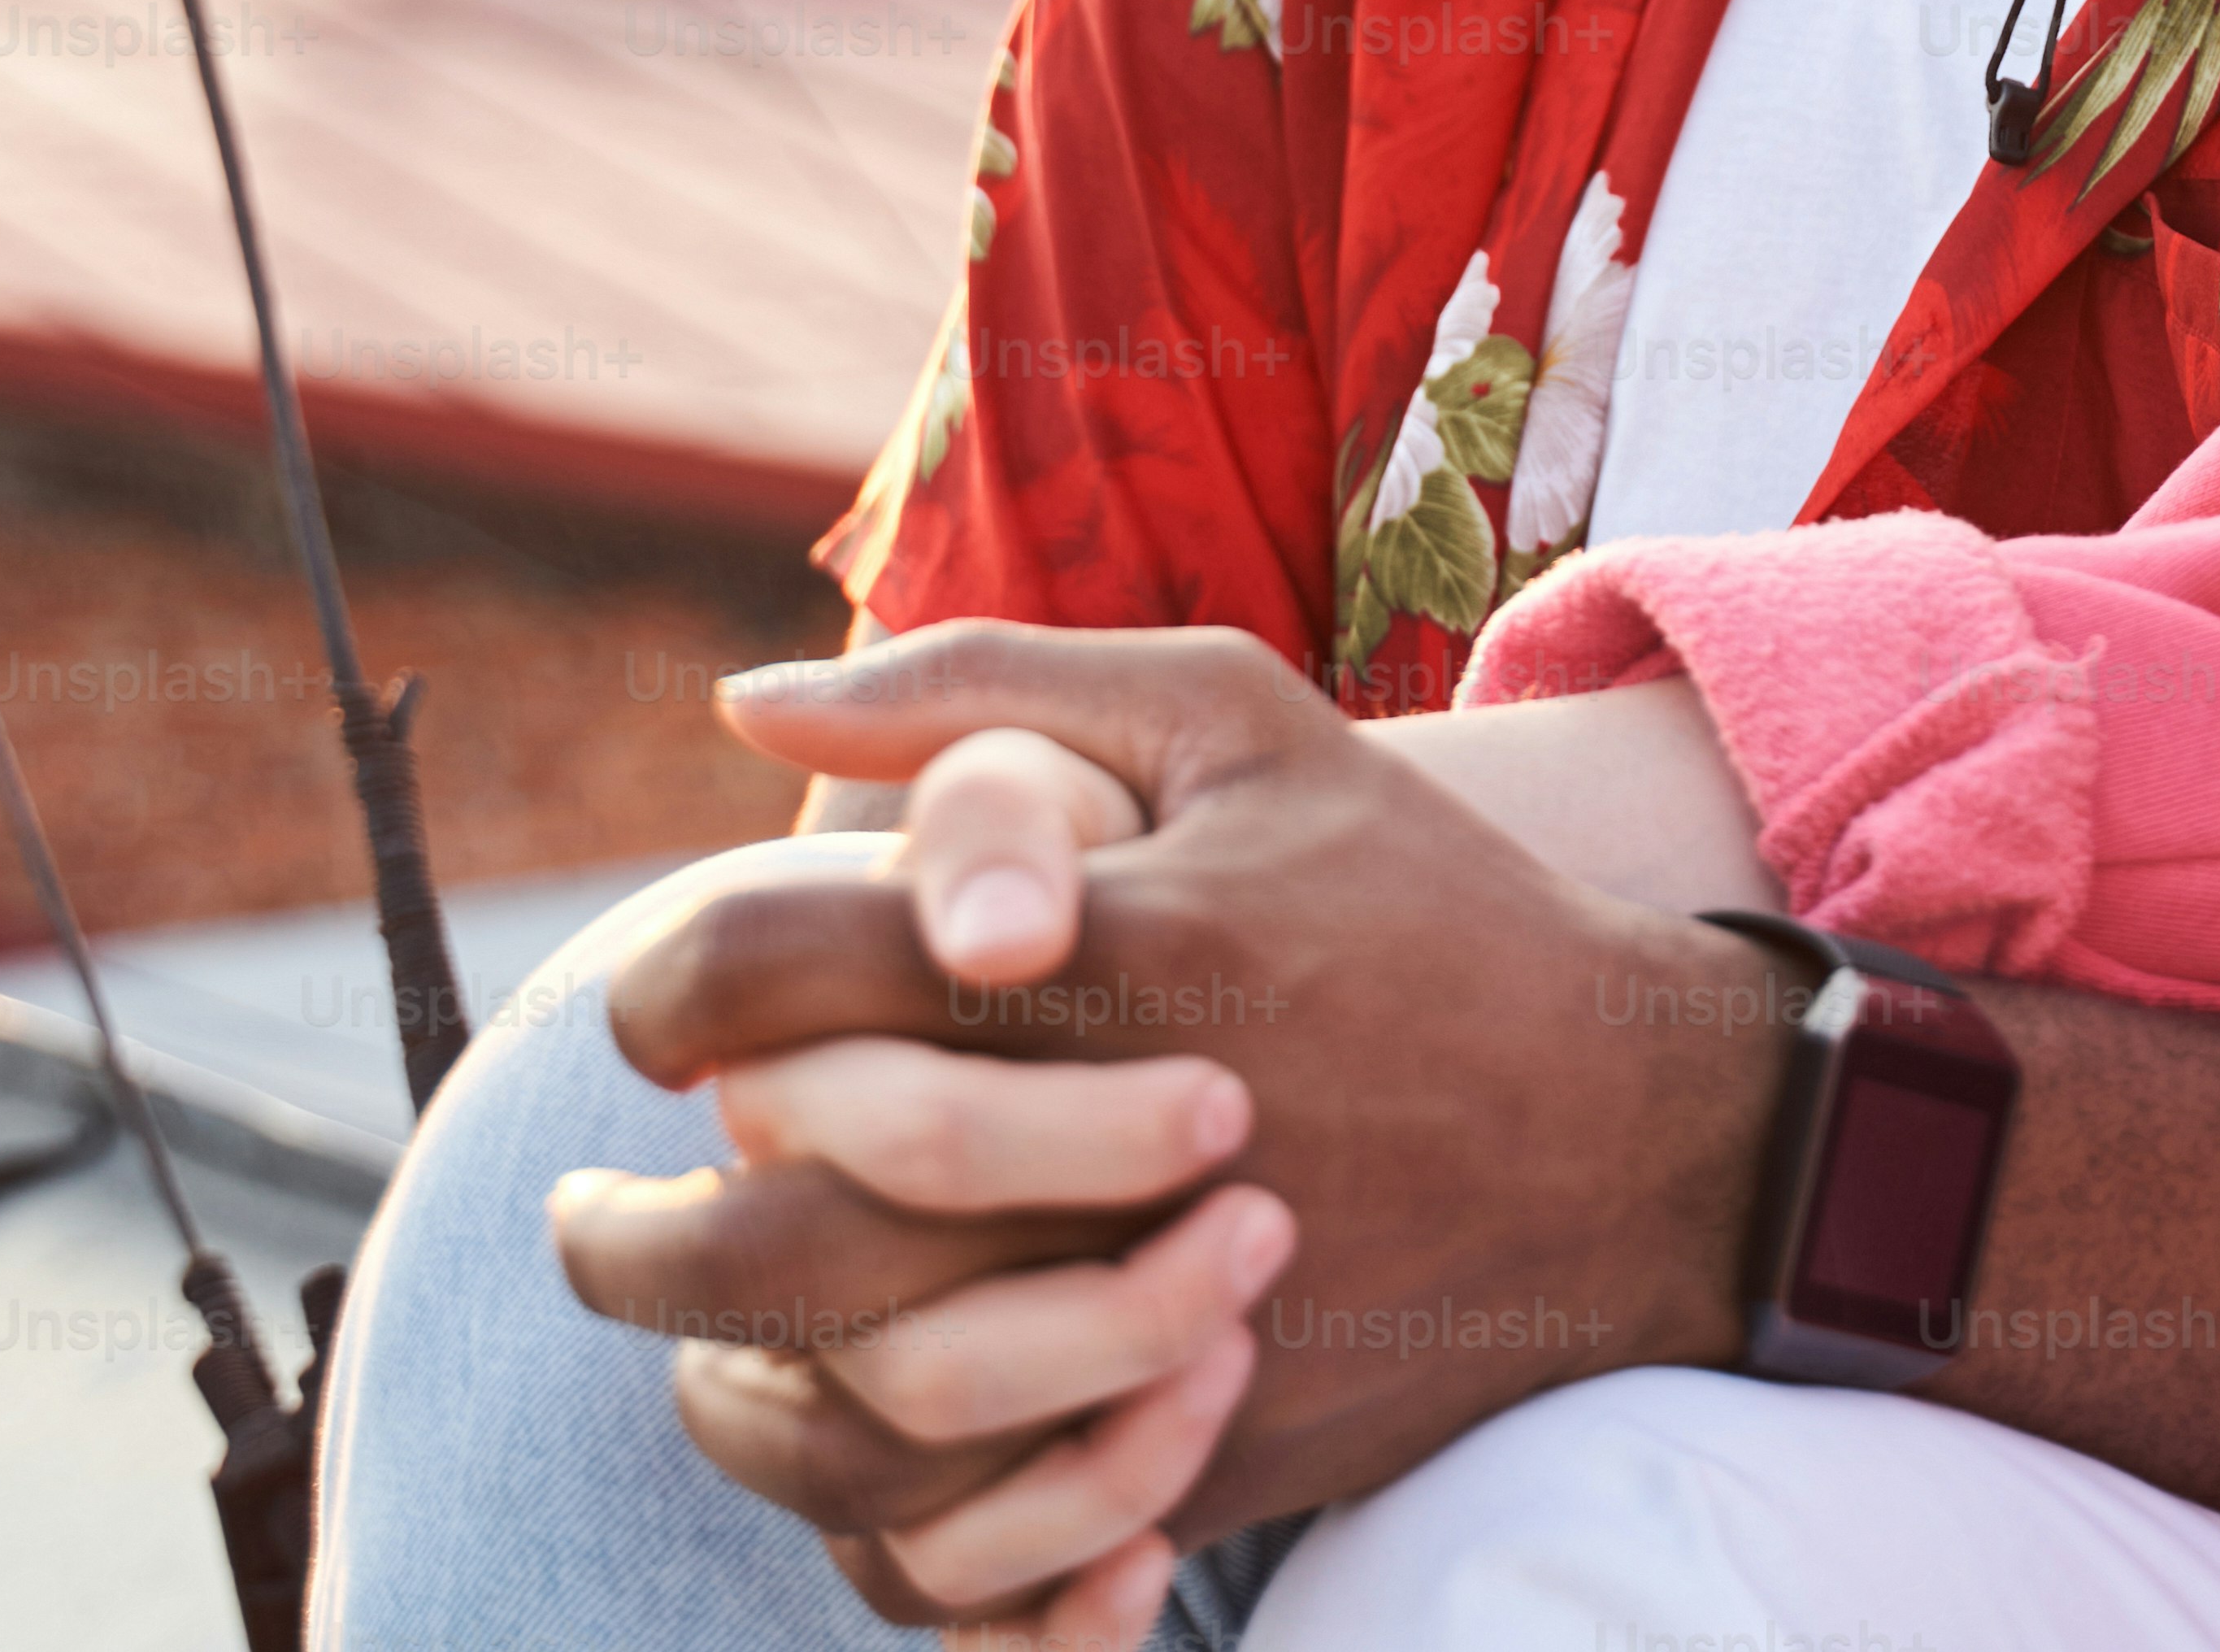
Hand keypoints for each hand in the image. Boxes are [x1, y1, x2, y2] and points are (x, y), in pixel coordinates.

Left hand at [561, 629, 1789, 1620]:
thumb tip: (742, 698)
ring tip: (681, 1343)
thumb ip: (984, 689)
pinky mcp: (1215, 1448)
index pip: (786, 974)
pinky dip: (864, 1512)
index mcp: (1116, 949)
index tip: (659, 1012)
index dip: (671, 987)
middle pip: (780, 1225)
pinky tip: (822, 1436)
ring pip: (854, 1413)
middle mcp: (1126, 1145)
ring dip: (722, 1388)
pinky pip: (977, 1531)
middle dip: (628, 1231)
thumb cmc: (1411, 890)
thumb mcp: (1234, 720)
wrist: (1635, 1127)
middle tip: (584, 1211)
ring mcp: (1173, 1317)